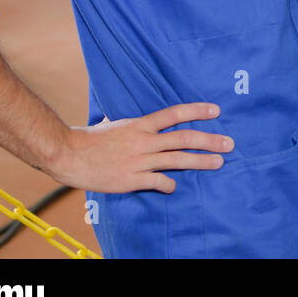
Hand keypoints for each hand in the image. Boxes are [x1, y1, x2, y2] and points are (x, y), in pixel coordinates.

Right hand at [50, 102, 233, 192]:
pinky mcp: (131, 179)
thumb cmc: (90, 139)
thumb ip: (132, 123)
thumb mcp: (115, 123)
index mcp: (140, 124)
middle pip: (184, 138)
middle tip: (229, 143)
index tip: (216, 111)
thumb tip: (137, 118)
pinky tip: (174, 186)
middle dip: (210, 140)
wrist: (68, 155)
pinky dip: (169, 184)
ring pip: (177, 160)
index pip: (174, 114)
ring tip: (219, 162)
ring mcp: (138, 160)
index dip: (197, 111)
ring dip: (201, 161)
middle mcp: (143, 140)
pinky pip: (158, 182)